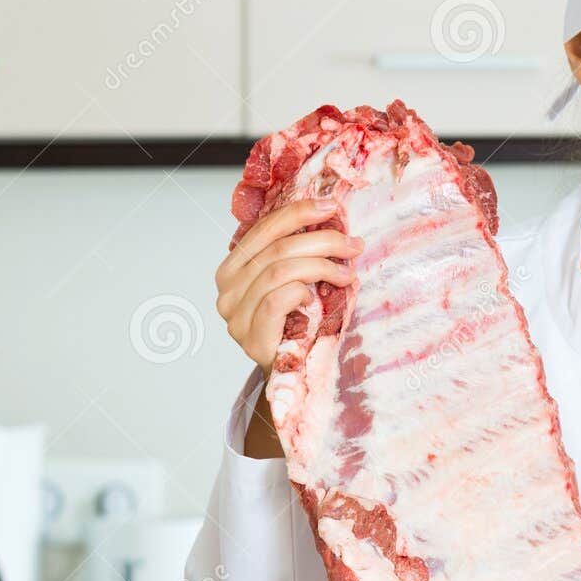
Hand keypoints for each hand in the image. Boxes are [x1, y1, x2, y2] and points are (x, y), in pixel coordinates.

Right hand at [215, 197, 362, 374]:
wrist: (288, 374)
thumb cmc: (293, 325)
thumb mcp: (289, 282)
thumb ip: (292, 255)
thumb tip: (328, 218)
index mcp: (233, 267)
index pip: (264, 229)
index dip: (298, 213)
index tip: (331, 207)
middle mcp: (227, 289)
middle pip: (277, 249)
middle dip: (321, 241)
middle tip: (352, 245)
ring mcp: (235, 314)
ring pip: (279, 271)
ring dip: (321, 266)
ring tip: (347, 273)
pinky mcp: (250, 336)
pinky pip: (277, 300)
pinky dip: (301, 292)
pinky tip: (317, 297)